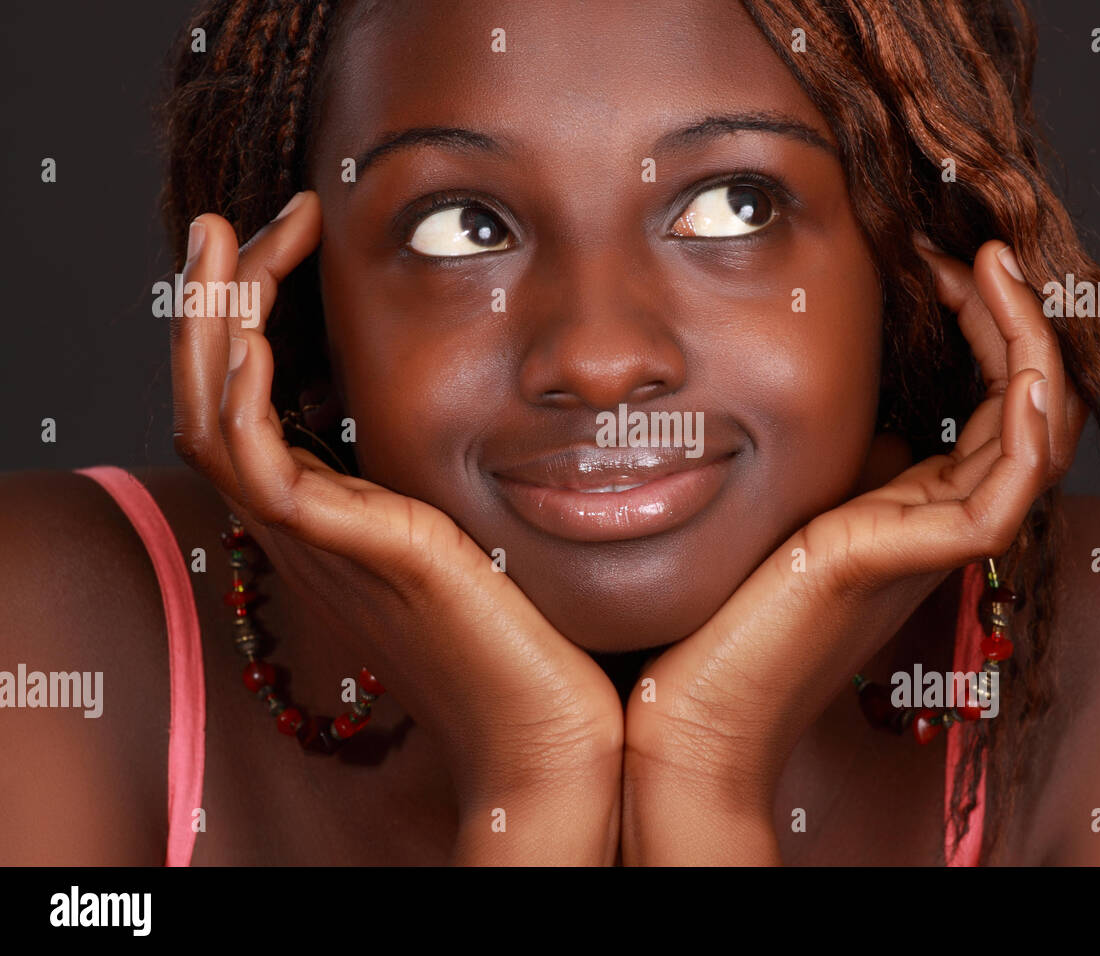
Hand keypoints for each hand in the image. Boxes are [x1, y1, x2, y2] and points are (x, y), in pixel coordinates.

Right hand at [170, 191, 623, 862]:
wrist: (546, 726)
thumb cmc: (534, 629)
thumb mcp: (485, 522)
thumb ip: (463, 467)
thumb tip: (509, 393)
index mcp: (335, 514)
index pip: (253, 402)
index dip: (254, 316)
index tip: (293, 237)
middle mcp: (309, 525)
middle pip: (213, 398)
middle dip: (218, 301)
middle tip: (235, 222)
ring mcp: (318, 543)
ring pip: (213, 420)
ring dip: (215, 325)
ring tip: (234, 241)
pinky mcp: (351, 554)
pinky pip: (257, 470)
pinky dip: (244, 401)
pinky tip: (262, 341)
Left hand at [622, 238, 1087, 862]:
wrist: (691, 704)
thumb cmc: (719, 599)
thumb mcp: (782, 490)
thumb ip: (824, 445)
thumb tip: (832, 372)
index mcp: (911, 499)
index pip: (989, 396)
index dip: (982, 319)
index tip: (935, 253)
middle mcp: (934, 517)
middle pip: (1024, 402)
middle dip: (1011, 314)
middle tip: (974, 248)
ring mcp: (930, 544)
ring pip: (1034, 435)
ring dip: (1028, 344)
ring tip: (990, 268)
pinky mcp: (910, 564)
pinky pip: (1007, 494)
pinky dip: (1027, 426)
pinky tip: (1015, 367)